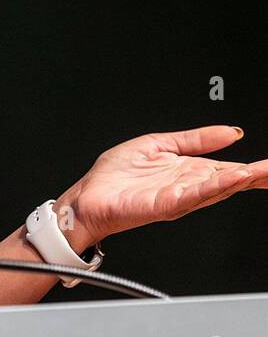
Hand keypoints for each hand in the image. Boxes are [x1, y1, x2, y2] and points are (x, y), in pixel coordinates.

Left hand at [57, 126, 267, 246]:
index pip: (233, 169)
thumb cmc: (115, 176)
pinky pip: (194, 195)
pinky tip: (233, 177)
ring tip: (264, 171)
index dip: (258, 168)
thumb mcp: (160, 144)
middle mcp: (189, 186)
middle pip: (233, 180)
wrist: (87, 196)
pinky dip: (215, 186)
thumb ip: (196, 139)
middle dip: (259, 175)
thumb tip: (232, 132)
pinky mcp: (163, 205)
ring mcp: (179, 197)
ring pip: (219, 187)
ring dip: (245, 179)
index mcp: (190, 172)